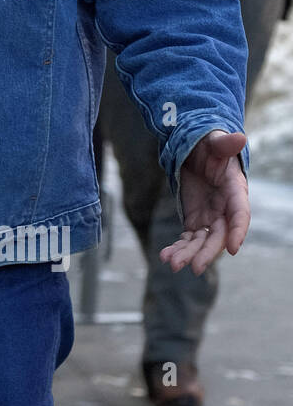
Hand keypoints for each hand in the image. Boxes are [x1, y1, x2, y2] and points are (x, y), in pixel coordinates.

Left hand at [159, 130, 249, 274]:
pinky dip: (178, 248)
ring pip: (201, 241)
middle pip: (219, 235)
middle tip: (194, 267)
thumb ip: (225, 145)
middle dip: (207, 252)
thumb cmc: (209, 146)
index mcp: (235, 191)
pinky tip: (165, 255)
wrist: (195, 152)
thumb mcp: (215, 142)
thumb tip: (239, 138)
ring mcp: (210, 217)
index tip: (234, 249)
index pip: (240, 214)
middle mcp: (225, 209)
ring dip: (188, 254)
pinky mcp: (194, 220)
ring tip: (171, 264)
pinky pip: (188, 238)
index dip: (238, 231)